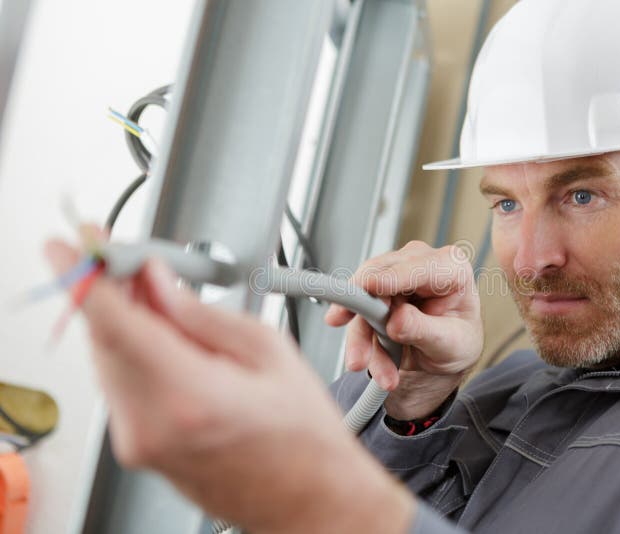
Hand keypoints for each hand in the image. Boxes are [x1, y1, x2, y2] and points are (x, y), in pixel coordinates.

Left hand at [45, 239, 414, 533]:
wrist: (310, 497)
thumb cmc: (304, 436)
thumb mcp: (268, 351)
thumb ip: (201, 312)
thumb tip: (158, 282)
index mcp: (188, 395)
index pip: (112, 322)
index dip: (81, 276)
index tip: (64, 247)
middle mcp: (151, 425)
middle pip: (102, 338)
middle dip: (110, 292)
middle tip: (132, 262)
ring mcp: (140, 444)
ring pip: (108, 361)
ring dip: (123, 321)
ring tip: (165, 302)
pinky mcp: (139, 451)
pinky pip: (120, 386)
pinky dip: (132, 352)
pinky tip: (167, 338)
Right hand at [325, 240, 482, 419]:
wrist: (446, 354)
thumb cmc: (457, 342)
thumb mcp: (450, 344)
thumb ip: (423, 330)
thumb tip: (397, 319)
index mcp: (451, 268)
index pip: (416, 268)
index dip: (389, 278)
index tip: (367, 288)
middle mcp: (420, 263)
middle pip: (378, 277)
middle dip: (366, 316)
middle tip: (361, 352)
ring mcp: (395, 275)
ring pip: (361, 298)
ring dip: (362, 339)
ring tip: (381, 372)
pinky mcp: (375, 292)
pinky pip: (357, 313)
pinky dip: (361, 341)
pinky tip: (374, 363)